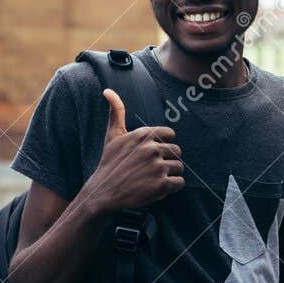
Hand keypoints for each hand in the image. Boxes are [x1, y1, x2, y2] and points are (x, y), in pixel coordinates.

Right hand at [82, 88, 183, 214]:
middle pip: (177, 151)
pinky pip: (179, 182)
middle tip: (152, 169)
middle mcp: (152, 148)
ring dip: (169, 174)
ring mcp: (157, 166)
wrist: (103, 192)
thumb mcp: (112, 135)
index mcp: (143, 134)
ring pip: (179, 167)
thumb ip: (116, 112)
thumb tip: (107, 90)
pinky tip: (157, 188)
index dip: (163, 145)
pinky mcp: (161, 184)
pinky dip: (171, 187)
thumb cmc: (109, 162)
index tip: (152, 154)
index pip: (171, 134)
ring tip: (153, 178)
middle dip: (167, 160)